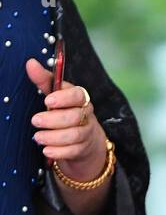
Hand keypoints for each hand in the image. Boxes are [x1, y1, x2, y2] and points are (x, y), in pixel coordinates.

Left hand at [26, 58, 106, 180]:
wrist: (83, 138)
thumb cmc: (64, 111)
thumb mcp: (54, 95)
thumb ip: (44, 80)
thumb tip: (30, 63)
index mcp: (79, 98)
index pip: (78, 95)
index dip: (64, 98)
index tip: (48, 100)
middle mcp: (86, 114)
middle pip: (75, 116)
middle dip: (54, 120)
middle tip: (35, 120)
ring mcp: (86, 132)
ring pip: (74, 135)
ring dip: (54, 137)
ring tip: (38, 137)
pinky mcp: (83, 148)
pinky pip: (73, 151)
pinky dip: (59, 151)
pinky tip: (47, 150)